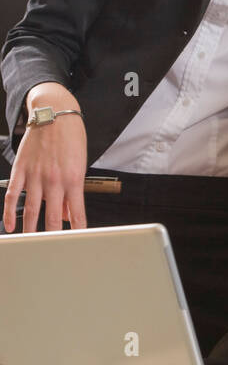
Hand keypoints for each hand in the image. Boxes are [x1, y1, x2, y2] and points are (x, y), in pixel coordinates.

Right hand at [3, 84, 86, 233]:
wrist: (55, 113)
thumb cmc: (71, 138)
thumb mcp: (80, 164)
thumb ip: (73, 192)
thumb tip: (67, 215)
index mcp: (74, 179)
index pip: (77, 214)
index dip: (78, 231)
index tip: (77, 244)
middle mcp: (55, 179)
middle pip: (53, 217)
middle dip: (53, 237)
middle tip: (52, 251)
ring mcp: (36, 175)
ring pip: (32, 210)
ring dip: (31, 230)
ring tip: (30, 244)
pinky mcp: (21, 169)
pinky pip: (13, 195)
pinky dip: (10, 212)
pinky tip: (10, 225)